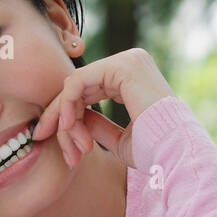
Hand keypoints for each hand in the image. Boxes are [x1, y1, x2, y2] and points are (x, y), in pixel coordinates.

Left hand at [32, 47, 174, 170]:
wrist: (174, 155)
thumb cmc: (153, 152)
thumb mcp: (117, 139)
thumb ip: (96, 125)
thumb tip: (74, 117)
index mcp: (132, 79)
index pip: (86, 90)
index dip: (64, 115)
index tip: (49, 138)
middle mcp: (131, 63)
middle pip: (77, 87)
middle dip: (58, 116)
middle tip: (41, 138)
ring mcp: (128, 61)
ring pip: (74, 86)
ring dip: (64, 119)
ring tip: (71, 148)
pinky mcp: (122, 66)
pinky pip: (77, 82)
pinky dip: (66, 105)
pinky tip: (67, 127)